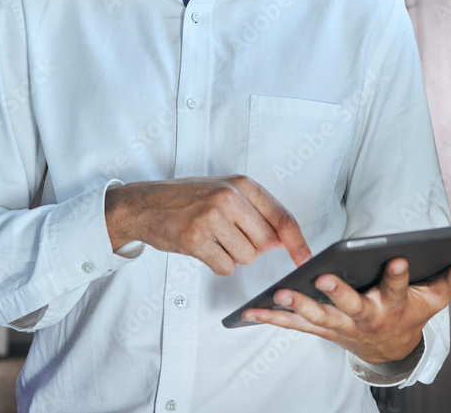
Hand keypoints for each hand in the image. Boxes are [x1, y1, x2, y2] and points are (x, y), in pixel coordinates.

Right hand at [104, 175, 311, 274]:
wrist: (144, 204)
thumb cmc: (185, 198)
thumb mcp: (223, 190)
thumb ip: (254, 210)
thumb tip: (284, 240)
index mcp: (240, 184)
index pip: (282, 217)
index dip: (298, 243)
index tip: (306, 259)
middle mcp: (228, 197)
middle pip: (265, 244)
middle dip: (251, 247)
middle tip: (226, 235)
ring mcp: (211, 217)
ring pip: (246, 258)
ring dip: (230, 255)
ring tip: (210, 237)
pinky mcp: (196, 239)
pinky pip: (225, 267)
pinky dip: (216, 263)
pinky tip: (201, 246)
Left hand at [243, 257, 450, 363]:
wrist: (389, 350)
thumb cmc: (408, 312)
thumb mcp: (433, 298)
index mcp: (392, 306)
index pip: (396, 288)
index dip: (397, 275)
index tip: (396, 257)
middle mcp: (363, 317)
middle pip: (350, 305)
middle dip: (336, 293)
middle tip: (320, 279)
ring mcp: (339, 326)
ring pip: (317, 316)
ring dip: (297, 306)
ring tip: (278, 294)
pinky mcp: (319, 329)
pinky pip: (292, 324)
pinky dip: (271, 317)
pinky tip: (249, 311)